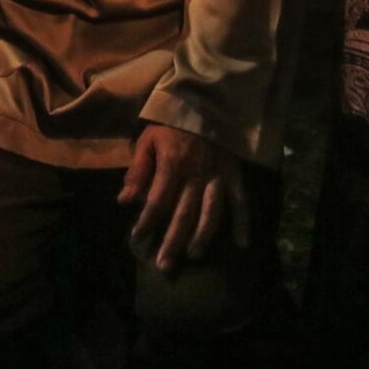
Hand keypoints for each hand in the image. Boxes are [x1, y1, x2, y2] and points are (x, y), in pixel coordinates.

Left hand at [118, 124, 247, 272]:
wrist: (205, 102)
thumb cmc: (171, 123)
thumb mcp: (148, 139)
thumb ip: (137, 170)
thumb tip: (124, 201)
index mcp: (172, 165)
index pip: (157, 202)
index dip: (146, 223)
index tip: (137, 240)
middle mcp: (195, 175)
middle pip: (183, 214)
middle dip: (172, 242)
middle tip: (164, 266)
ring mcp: (218, 176)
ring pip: (211, 212)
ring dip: (202, 236)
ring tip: (193, 255)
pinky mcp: (234, 174)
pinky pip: (241, 201)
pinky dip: (244, 222)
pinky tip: (242, 243)